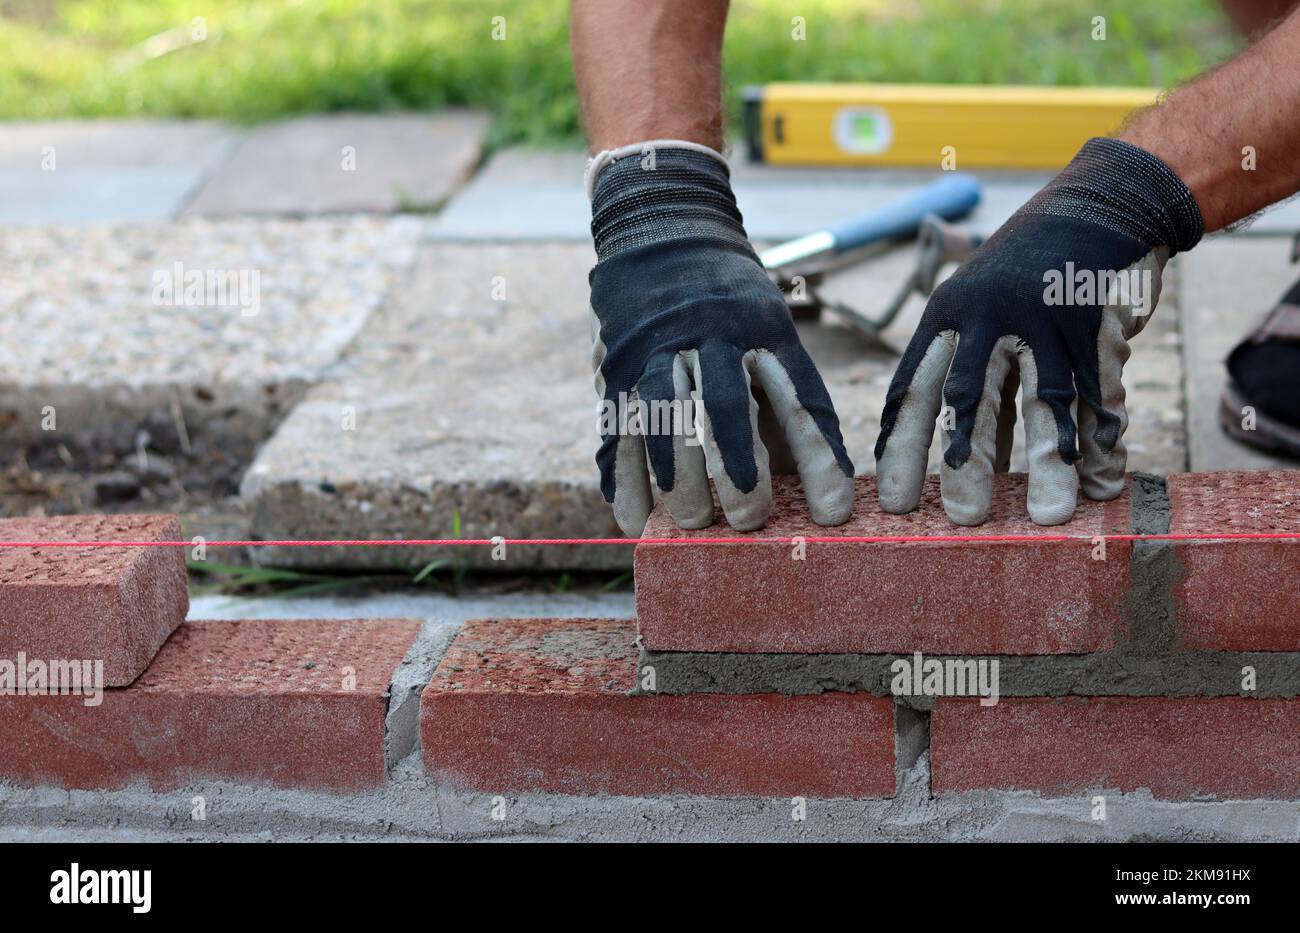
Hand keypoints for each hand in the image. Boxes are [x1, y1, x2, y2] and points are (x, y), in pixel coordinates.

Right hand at [587, 143, 854, 535]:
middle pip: (725, 408)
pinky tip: (634, 518)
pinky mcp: (614, 363)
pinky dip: (623, 478)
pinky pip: (616, 426)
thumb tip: (811, 485)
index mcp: (763, 328)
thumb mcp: (772, 330)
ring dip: (678, 478)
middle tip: (748, 520)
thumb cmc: (733, 302)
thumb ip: (785, 398)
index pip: (799, 401)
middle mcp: (709, 334)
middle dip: (738, 469)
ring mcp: (656, 347)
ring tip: (692, 524)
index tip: (833, 514)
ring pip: (666, 418)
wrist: (662, 229)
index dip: (819, 461)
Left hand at [874, 138, 1202, 524]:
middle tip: (960, 519)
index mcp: (946, 316)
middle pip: (966, 399)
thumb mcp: (977, 305)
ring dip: (1045, 464)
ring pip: (1041, 401)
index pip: (913, 387)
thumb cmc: (1027, 271)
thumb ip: (964, 368)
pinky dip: (1100, 437)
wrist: (1096, 202)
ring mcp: (1040, 317)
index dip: (901, 444)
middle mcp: (984, 315)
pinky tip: (1102, 479)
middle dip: (963, 463)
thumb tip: (944, 445)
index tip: (893, 495)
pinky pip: (1095, 389)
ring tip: (1046, 516)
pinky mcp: (1091, 321)